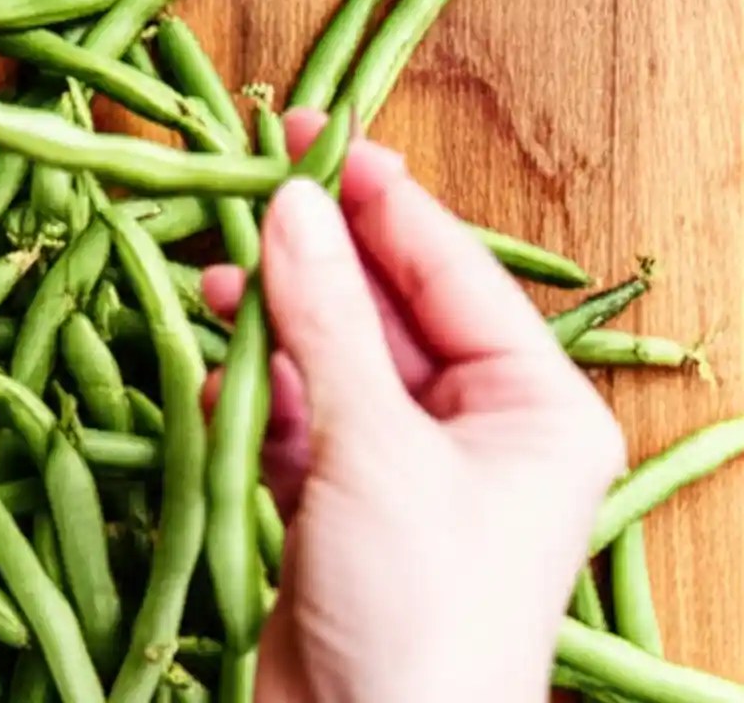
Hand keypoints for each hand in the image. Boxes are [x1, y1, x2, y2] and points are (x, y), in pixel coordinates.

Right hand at [202, 110, 624, 701]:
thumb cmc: (417, 608)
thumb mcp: (377, 445)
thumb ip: (329, 320)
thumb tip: (291, 209)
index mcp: (533, 407)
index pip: (452, 272)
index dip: (383, 203)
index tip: (319, 141)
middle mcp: (477, 433)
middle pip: (388, 314)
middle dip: (319, 262)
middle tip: (253, 195)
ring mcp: (405, 472)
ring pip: (334, 366)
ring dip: (277, 326)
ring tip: (217, 280)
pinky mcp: (341, 509)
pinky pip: (298, 425)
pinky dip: (257, 397)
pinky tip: (217, 367)